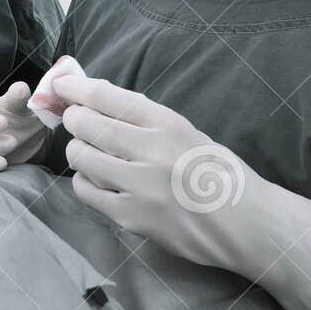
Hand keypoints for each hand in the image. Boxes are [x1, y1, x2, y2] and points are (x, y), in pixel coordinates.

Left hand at [54, 74, 262, 271]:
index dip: (77, 87)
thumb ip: (147, 121)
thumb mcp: (190, 134)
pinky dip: (85, 181)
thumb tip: (98, 102)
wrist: (248, 225)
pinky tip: (96, 179)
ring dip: (78, 150)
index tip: (62, 84)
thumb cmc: (220, 175)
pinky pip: (86, 190)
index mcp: (169, 124)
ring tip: (89, 152)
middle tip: (76, 122)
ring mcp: (139, 186)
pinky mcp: (130, 217)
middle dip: (74, 119)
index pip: (109, 96)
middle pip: (86, 123)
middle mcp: (152, 151)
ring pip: (80, 156)